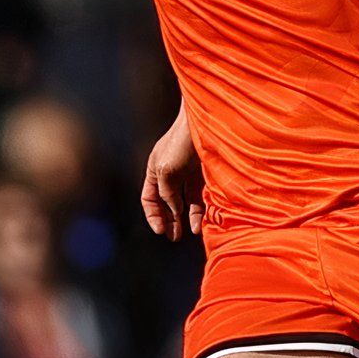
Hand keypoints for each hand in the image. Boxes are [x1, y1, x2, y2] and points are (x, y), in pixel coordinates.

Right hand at [141, 112, 204, 238]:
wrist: (208, 120)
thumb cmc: (182, 142)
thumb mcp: (167, 170)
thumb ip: (167, 193)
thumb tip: (174, 211)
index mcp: (155, 170)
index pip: (149, 198)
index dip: (153, 215)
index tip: (161, 230)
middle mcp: (171, 172)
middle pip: (169, 201)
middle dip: (171, 220)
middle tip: (175, 237)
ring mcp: (190, 171)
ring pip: (188, 199)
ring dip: (190, 216)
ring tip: (194, 232)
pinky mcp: (208, 170)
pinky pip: (204, 193)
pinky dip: (204, 206)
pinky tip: (206, 219)